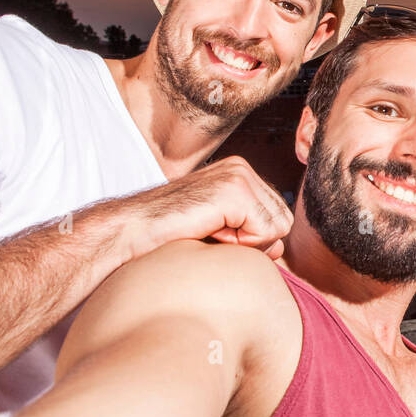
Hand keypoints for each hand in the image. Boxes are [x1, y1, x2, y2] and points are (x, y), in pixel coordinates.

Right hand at [120, 156, 292, 260]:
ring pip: (278, 227)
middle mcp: (242, 168)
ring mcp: (239, 176)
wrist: (132, 230)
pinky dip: (242, 243)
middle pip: (283, 221)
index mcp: (239, 173)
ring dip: (247, 243)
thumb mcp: (220, 233)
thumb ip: (252, 235)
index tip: (217, 234)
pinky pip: (266, 231)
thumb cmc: (170, 236)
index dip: (253, 238)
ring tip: (211, 232)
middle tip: (214, 234)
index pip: (277, 216)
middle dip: (254, 240)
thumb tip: (282, 247)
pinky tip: (211, 231)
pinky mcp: (235, 191)